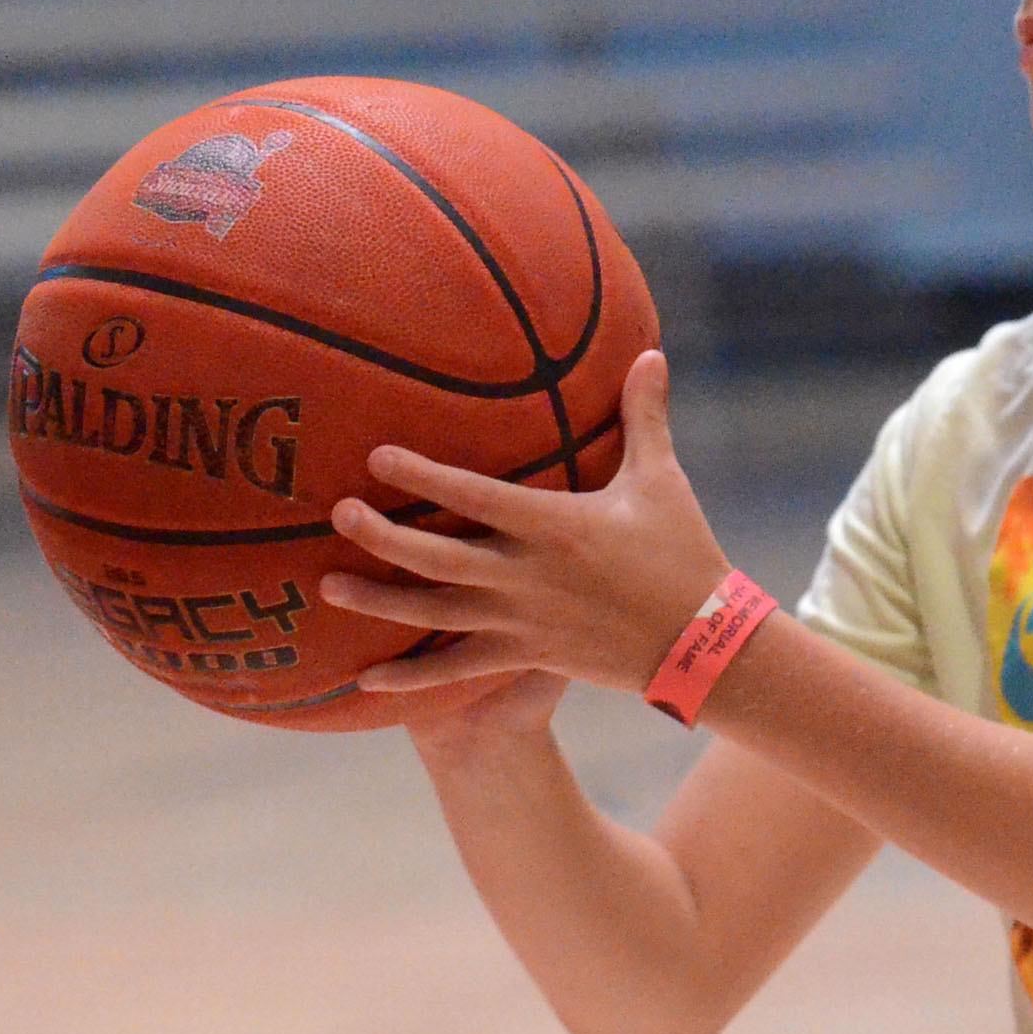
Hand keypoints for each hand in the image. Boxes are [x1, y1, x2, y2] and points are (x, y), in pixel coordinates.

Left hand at [318, 351, 730, 696]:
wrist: (703, 642)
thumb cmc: (683, 553)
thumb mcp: (662, 481)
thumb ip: (645, 416)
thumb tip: (651, 352)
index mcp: (555, 526)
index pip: (475, 497)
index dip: (424, 476)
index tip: (377, 457)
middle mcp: (528, 576)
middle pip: (439, 557)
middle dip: (384, 536)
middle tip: (339, 514)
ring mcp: (522, 622)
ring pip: (436, 613)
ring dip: (380, 603)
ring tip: (329, 587)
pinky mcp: (525, 656)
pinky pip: (457, 670)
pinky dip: (411, 677)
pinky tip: (366, 681)